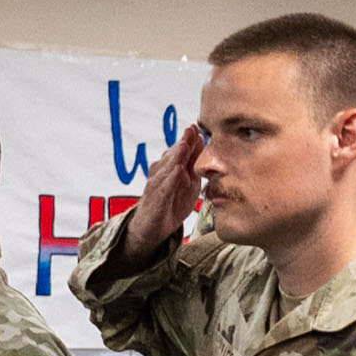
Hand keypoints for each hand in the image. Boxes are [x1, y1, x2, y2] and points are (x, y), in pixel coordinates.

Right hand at [109, 122, 205, 270]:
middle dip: (182, 142)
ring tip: (185, 145)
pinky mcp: (155, 201)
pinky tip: (179, 171)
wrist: (151, 228)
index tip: (198, 127)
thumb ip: (194, 169)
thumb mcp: (188, 186)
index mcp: (170, 168)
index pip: (181, 152)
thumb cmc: (171, 204)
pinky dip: (171, 179)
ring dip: (176, 156)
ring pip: (167, 168)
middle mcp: (161, 173)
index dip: (189, 140)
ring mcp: (156, 186)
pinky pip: (164, 188)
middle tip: (191, 128)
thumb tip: (204, 150)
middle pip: (173, 155)